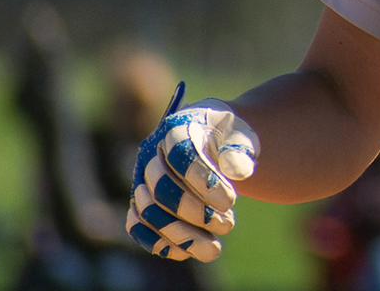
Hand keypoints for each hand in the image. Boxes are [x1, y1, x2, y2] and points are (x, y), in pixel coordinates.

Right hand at [127, 90, 259, 261]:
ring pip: (148, 212)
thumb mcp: (241, 134)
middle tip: (228, 224)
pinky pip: (138, 226)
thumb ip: (240, 149)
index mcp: (176, 128)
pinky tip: (188, 252)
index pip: (180, 154)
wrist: (214, 142)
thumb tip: (238, 171)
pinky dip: (160, 243)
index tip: (232, 201)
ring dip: (181, 235)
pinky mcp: (139, 203)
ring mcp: (141, 179)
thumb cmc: (227, 137)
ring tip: (214, 248)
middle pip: (160, 188)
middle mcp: (151, 154)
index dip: (204, 181)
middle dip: (195, 212)